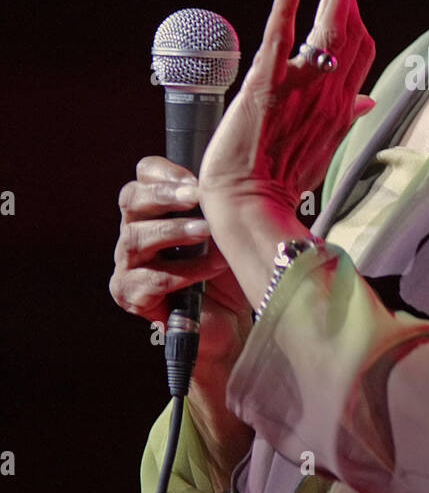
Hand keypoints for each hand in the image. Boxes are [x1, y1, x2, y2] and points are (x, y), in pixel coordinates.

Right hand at [110, 155, 251, 369]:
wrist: (231, 322)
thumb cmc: (229, 271)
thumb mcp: (229, 230)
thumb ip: (220, 202)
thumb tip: (235, 170)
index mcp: (156, 209)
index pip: (145, 174)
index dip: (165, 172)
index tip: (196, 178)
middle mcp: (136, 231)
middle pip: (131, 199)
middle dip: (164, 195)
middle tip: (194, 196)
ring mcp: (128, 265)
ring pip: (136, 238)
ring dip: (175, 232)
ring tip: (206, 231)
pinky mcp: (131, 295)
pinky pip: (152, 279)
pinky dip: (185, 272)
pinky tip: (212, 269)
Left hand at [197, 0, 375, 215]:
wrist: (250, 203)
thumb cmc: (281, 180)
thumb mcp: (323, 147)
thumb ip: (347, 117)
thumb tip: (369, 101)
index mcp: (341, 105)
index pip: (362, 49)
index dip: (359, 17)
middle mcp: (328, 93)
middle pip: (350, 32)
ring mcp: (300, 88)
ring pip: (328, 31)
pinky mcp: (266, 86)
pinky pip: (280, 41)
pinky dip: (286, 11)